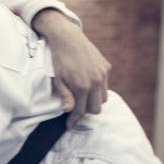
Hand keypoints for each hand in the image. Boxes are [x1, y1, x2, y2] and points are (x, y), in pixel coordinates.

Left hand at [33, 9, 110, 127]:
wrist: (67, 37)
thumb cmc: (59, 58)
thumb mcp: (58, 78)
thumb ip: (65, 95)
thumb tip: (68, 111)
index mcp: (82, 86)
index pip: (81, 110)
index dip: (74, 119)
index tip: (69, 125)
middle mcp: (95, 81)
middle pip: (96, 108)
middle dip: (85, 111)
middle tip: (76, 109)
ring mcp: (102, 74)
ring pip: (103, 98)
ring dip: (94, 100)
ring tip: (82, 97)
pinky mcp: (106, 67)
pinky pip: (105, 84)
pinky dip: (97, 88)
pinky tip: (88, 84)